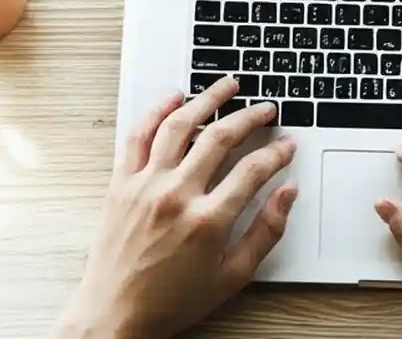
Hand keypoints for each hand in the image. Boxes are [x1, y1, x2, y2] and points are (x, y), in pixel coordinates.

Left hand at [51, 78, 296, 338]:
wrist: (114, 316)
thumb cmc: (171, 302)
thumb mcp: (232, 276)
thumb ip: (265, 232)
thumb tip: (288, 194)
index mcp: (208, 221)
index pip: (254, 170)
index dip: (277, 153)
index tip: (288, 145)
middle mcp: (176, 195)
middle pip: (220, 137)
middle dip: (250, 117)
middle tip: (267, 108)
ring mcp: (145, 186)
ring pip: (179, 125)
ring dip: (206, 99)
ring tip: (227, 85)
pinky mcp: (120, 185)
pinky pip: (137, 136)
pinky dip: (155, 111)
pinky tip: (173, 98)